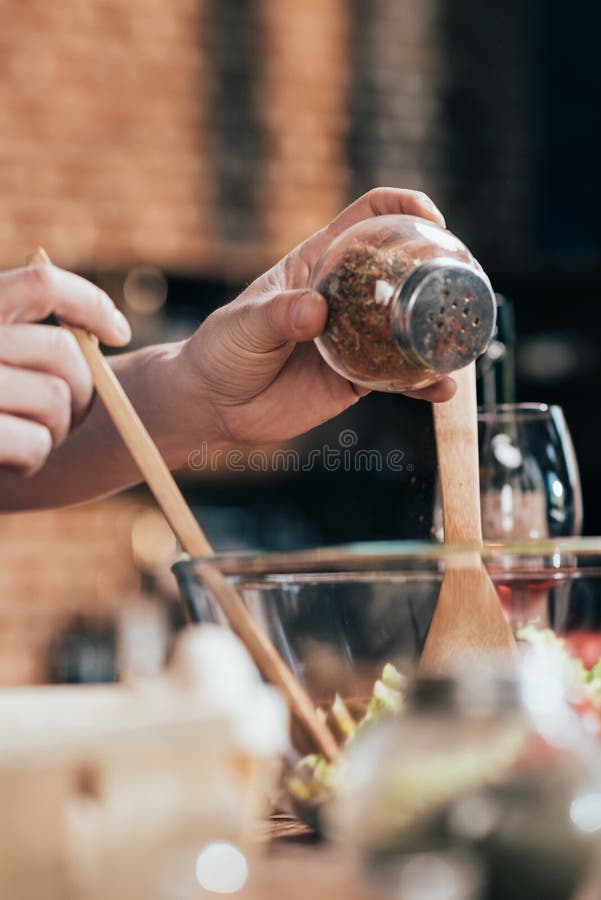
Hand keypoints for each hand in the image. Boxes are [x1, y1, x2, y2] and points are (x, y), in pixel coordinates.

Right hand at [0, 264, 130, 475]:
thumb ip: (21, 340)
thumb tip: (107, 333)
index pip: (42, 284)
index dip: (92, 305)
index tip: (119, 333)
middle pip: (62, 350)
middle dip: (81, 389)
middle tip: (68, 416)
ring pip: (55, 399)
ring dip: (55, 429)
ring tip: (28, 439)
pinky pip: (35, 443)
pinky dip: (34, 459)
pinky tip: (10, 463)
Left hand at [179, 188, 456, 446]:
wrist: (215, 405)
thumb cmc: (222, 351)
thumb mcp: (244, 326)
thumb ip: (279, 315)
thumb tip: (316, 311)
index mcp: (319, 263)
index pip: (368, 217)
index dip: (403, 207)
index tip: (434, 221)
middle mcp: (345, 296)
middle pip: (403, 269)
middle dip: (440, 270)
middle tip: (465, 285)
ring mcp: (356, 337)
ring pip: (409, 326)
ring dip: (439, 331)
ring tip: (464, 341)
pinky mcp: (359, 377)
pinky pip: (400, 377)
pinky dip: (423, 383)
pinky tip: (441, 389)